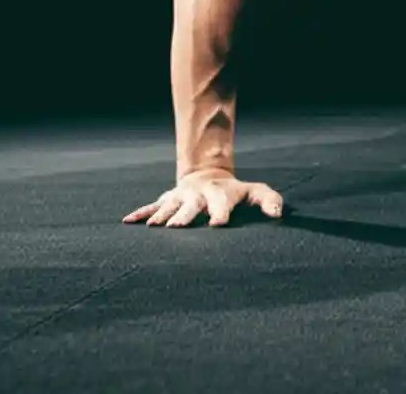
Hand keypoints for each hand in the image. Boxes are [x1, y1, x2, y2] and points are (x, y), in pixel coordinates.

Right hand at [122, 168, 283, 227]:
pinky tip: (127, 222)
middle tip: (177, 228)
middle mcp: (198, 195)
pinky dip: (140, 213)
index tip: (217, 224)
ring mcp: (180, 197)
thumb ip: (269, 200)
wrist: (209, 176)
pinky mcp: (167, 200)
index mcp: (221, 194)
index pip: (222, 204)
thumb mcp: (255, 192)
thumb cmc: (236, 191)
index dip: (221, 213)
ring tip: (154, 226)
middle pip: (191, 206)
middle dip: (185, 216)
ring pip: (169, 206)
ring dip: (161, 215)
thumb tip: (278, 214)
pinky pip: (150, 206)